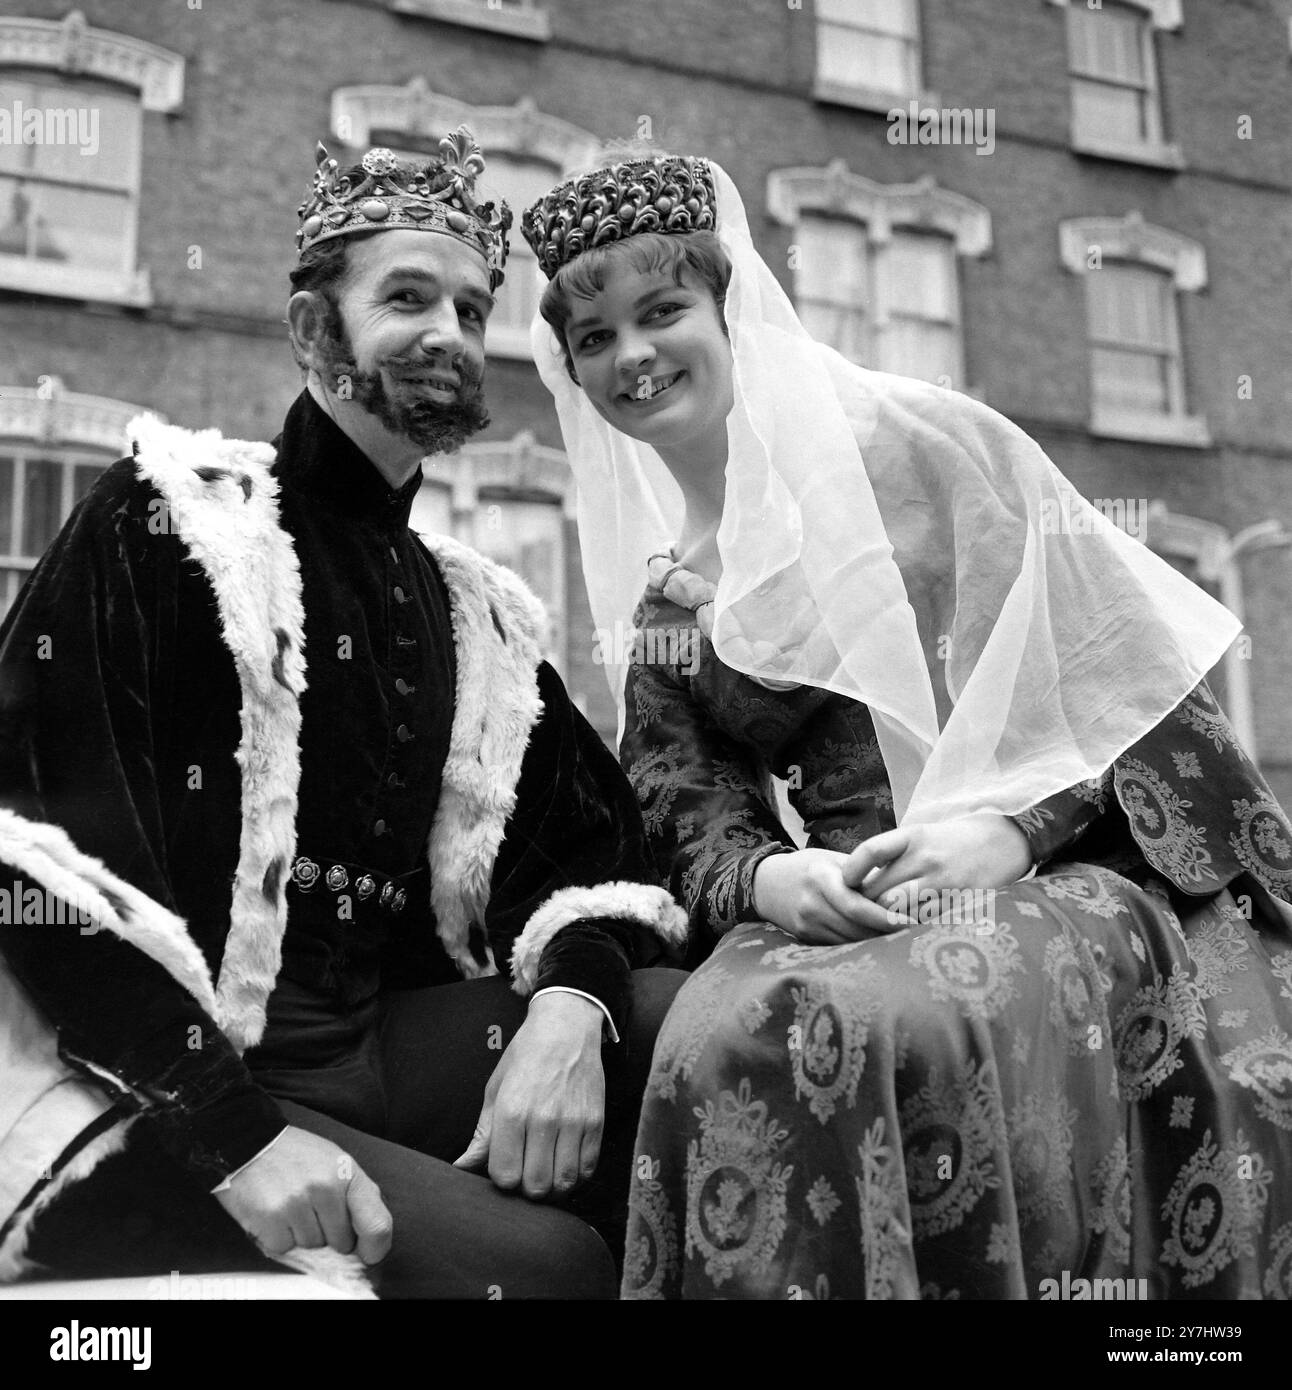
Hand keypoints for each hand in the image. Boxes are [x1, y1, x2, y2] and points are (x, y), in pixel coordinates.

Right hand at [212, 1125, 391, 1265]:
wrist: (252, 1141)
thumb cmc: (298, 1156)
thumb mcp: (336, 1164)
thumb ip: (356, 1198)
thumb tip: (370, 1241)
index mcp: (348, 1174)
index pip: (377, 1226)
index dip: (375, 1249)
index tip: (367, 1254)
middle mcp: (326, 1188)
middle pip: (341, 1243)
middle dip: (329, 1235)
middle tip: (312, 1210)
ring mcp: (297, 1203)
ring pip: (312, 1248)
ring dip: (302, 1235)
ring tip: (291, 1207)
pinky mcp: (271, 1218)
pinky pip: (284, 1249)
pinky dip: (279, 1238)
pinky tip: (275, 1214)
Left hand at [454, 992, 605, 1200]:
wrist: (566, 1028)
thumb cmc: (526, 1057)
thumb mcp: (496, 1089)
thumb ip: (482, 1135)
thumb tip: (462, 1166)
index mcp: (512, 1111)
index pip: (504, 1175)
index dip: (503, 1178)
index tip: (506, 1166)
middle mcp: (543, 1119)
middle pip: (535, 1186)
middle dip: (527, 1188)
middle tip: (526, 1172)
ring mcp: (574, 1122)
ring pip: (564, 1183)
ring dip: (553, 1186)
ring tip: (546, 1171)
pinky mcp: (596, 1122)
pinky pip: (587, 1169)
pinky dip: (576, 1176)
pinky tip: (565, 1162)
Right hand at [752, 848, 905, 943]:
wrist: (766, 884)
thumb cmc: (808, 867)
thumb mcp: (832, 859)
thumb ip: (862, 873)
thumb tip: (900, 887)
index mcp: (821, 878)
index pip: (857, 906)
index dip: (885, 917)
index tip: (909, 920)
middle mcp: (812, 904)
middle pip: (856, 927)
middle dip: (886, 931)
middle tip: (912, 931)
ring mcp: (807, 924)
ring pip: (850, 940)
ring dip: (875, 940)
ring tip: (898, 936)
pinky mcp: (805, 938)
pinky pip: (839, 944)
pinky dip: (859, 942)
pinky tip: (874, 939)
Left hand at [842, 814, 1031, 920]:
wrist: (1000, 843)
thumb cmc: (948, 842)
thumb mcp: (918, 836)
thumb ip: (889, 856)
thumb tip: (850, 881)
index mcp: (913, 836)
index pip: (870, 851)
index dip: (851, 870)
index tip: (845, 881)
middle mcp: (928, 859)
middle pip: (879, 891)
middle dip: (866, 902)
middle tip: (860, 909)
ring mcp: (945, 883)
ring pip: (898, 911)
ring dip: (886, 918)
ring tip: (883, 918)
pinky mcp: (959, 904)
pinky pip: (922, 923)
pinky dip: (910, 925)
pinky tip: (908, 923)